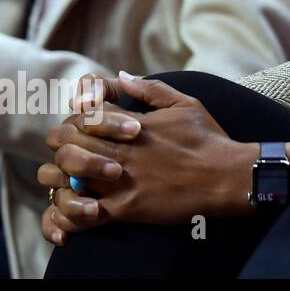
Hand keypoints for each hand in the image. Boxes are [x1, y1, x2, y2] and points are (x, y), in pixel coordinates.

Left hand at [41, 75, 255, 243]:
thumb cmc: (209, 139)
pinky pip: (81, 214)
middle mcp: (121, 150)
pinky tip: (82, 206)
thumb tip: (123, 76)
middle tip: (73, 149)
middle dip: (63, 143)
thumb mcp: (186, 104)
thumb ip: (151, 89)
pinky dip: (71, 211)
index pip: (83, 112)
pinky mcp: (126, 208)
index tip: (85, 122)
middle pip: (66, 141)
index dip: (77, 115)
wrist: (227, 177)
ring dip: (62, 176)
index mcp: (133, 124)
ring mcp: (121, 180)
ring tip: (72, 178)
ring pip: (65, 176)